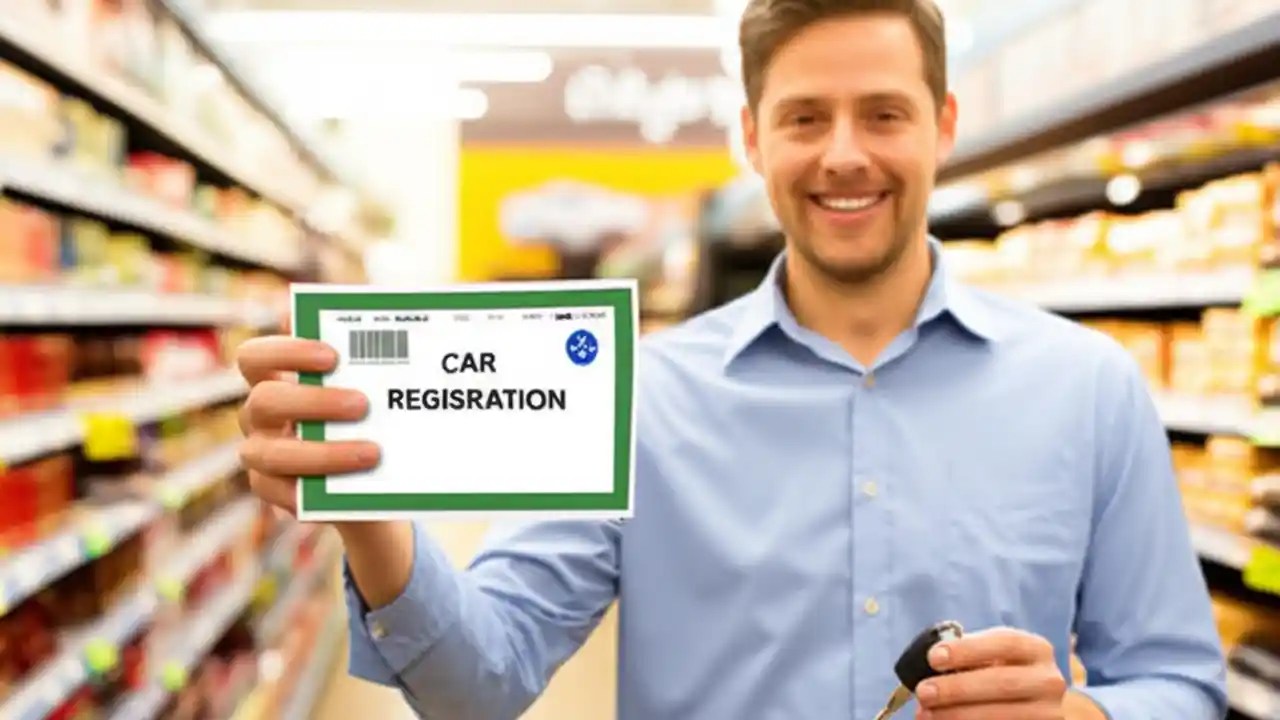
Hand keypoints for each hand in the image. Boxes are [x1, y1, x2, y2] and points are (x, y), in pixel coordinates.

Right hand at [236, 336, 379, 516]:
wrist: (367, 472)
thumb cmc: (362, 412)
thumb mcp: (361, 384)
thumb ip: (359, 358)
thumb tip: (388, 330)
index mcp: (271, 378)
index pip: (255, 356)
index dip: (286, 352)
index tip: (332, 357)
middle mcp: (259, 414)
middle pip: (264, 401)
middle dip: (314, 402)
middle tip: (362, 404)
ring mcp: (260, 451)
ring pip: (272, 453)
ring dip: (323, 453)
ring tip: (372, 452)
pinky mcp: (269, 487)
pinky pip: (281, 491)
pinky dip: (313, 488)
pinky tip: (347, 487)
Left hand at [913, 627, 1067, 719]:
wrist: (1033, 704)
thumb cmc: (1002, 674)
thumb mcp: (993, 659)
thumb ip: (968, 659)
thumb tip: (929, 673)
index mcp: (1036, 650)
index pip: (1005, 643)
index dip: (968, 649)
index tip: (934, 658)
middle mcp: (1049, 681)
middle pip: (1002, 683)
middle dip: (957, 688)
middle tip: (924, 692)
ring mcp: (1048, 713)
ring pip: (1002, 715)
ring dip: (959, 714)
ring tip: (927, 713)